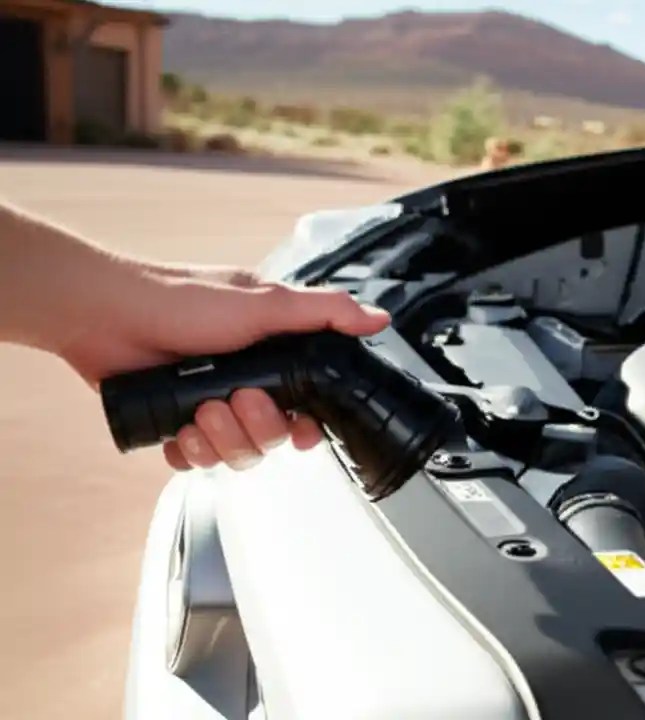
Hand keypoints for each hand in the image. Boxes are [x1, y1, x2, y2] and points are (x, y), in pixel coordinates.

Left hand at [61, 263, 389, 470]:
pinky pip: (197, 461)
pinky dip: (190, 451)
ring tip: (201, 409)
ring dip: (222, 438)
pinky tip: (181, 430)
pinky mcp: (178, 424)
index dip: (308, 426)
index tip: (300, 425)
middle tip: (238, 399)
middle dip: (258, 425)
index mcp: (275, 355)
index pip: (311, 407)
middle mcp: (247, 382)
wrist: (106, 314)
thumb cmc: (181, 298)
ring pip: (238, 453)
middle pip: (276, 437)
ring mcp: (212, 406)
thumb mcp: (265, 301)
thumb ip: (325, 312)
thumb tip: (377, 318)